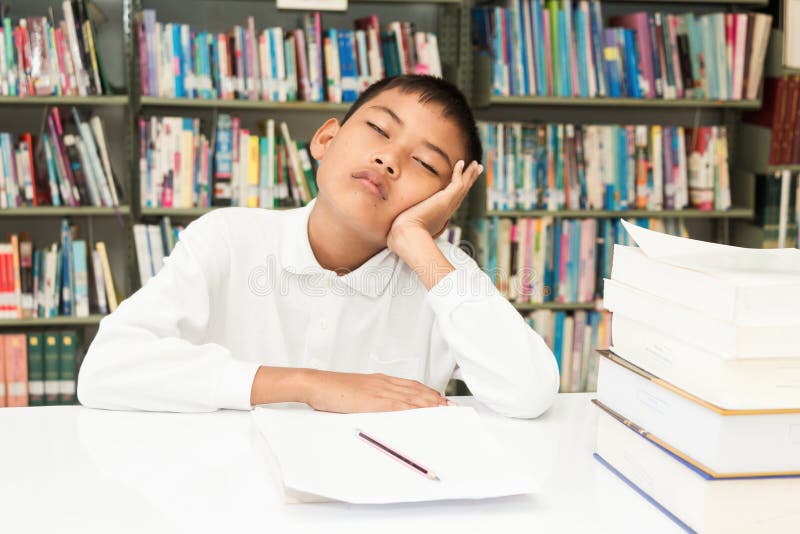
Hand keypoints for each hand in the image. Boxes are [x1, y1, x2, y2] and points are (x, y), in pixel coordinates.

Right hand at [303, 370, 449, 412]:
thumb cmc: (332, 390)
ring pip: (412, 396)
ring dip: (431, 404)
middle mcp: (384, 383)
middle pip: (416, 390)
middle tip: (450, 406)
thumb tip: (378, 408)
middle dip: (435, 399)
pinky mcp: (374, 400)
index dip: (427, 393)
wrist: (318, 384)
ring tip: (445, 411)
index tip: (440, 399)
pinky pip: (400, 405)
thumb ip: (370, 399)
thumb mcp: (356, 393)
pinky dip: (415, 409)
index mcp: (380, 381)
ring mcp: (380, 390)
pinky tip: (424, 414)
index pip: (410, 386)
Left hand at [387, 160, 482, 251]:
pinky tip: (462, 163)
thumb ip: (402, 227)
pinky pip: (457, 183)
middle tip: (476, 170)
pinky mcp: (445, 199)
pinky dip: (460, 173)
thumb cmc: (402, 236)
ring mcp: (447, 205)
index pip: (452, 200)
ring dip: (469, 175)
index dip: (458, 191)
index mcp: (439, 216)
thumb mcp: (405, 227)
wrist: (406, 236)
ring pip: (463, 187)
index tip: (462, 184)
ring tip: (476, 165)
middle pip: (462, 192)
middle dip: (469, 180)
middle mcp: (446, 210)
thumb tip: (391, 233)